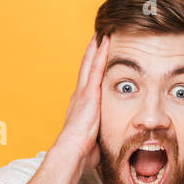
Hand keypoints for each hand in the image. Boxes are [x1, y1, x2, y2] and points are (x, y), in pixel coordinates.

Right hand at [50, 34, 108, 170]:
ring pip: (90, 63)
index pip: (88, 81)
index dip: (92, 67)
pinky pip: (96, 68)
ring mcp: (84, 92)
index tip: (97, 56)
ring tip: (102, 31)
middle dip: (92, 51)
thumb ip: (101, 134)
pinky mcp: (89, 93)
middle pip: (87, 67)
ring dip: (96, 47)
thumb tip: (111, 144)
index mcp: (82, 105)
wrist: (73, 151)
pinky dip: (100, 54)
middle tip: (98, 35)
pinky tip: (105, 41)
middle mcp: (80, 95)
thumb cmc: (82, 151)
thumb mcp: (94, 139)